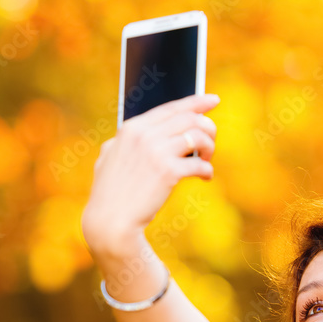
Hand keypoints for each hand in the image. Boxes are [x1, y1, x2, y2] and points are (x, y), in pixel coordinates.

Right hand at [81, 93, 219, 253]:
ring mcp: (156, 151)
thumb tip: (142, 133)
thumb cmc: (110, 194)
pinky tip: (205, 177)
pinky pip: (200, 164)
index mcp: (132, 128)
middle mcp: (144, 135)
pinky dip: (207, 171)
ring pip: (199, 136)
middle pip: (190, 119)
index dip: (196, 102)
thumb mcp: (109, 158)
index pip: (171, 107)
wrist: (109, 222)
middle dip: (208, 128)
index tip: (213, 99)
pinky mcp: (168, 171)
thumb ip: (124, 142)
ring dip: (209, 148)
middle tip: (210, 143)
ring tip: (206, 160)